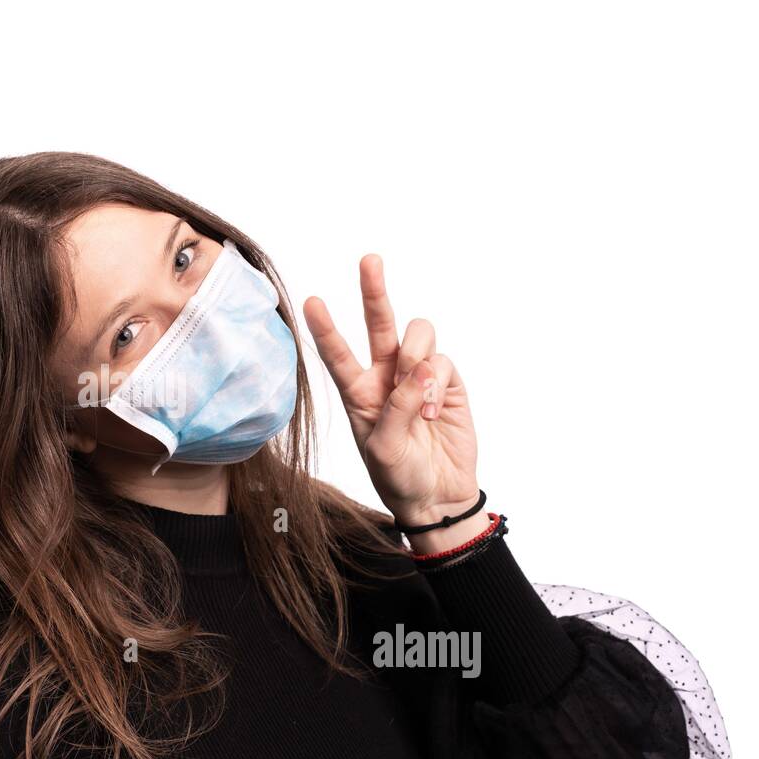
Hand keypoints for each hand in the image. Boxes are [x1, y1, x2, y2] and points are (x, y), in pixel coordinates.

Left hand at [304, 254, 480, 536]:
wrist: (438, 497)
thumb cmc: (400, 477)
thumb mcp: (384, 449)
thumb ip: (396, 408)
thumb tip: (416, 370)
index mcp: (358, 392)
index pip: (337, 355)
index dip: (325, 328)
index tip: (310, 302)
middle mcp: (385, 377)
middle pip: (379, 324)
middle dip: (374, 291)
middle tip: (369, 260)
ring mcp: (417, 377)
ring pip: (417, 336)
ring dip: (417, 357)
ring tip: (416, 393)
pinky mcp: (447, 383)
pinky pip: (442, 361)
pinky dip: (437, 383)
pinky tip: (432, 412)